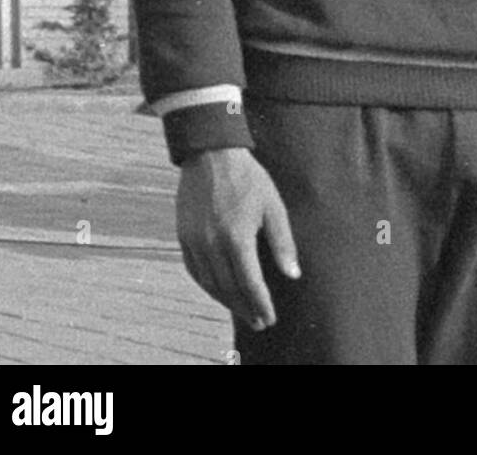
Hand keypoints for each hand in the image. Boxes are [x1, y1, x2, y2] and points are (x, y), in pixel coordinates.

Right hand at [177, 147, 300, 329]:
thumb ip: (282, 242)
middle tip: (259, 322)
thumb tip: (293, 275)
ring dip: (226, 301)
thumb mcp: (273, 206)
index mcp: (237, 237)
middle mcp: (212, 243)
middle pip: (229, 288)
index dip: (260, 304)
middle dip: (245, 308)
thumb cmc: (249, 179)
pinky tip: (218, 290)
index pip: (250, 283)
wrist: (211, 154)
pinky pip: (194, 270)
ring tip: (241, 310)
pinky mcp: (183, 235)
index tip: (270, 317)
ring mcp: (195, 240)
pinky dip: (207, 285)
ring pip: (209, 283)